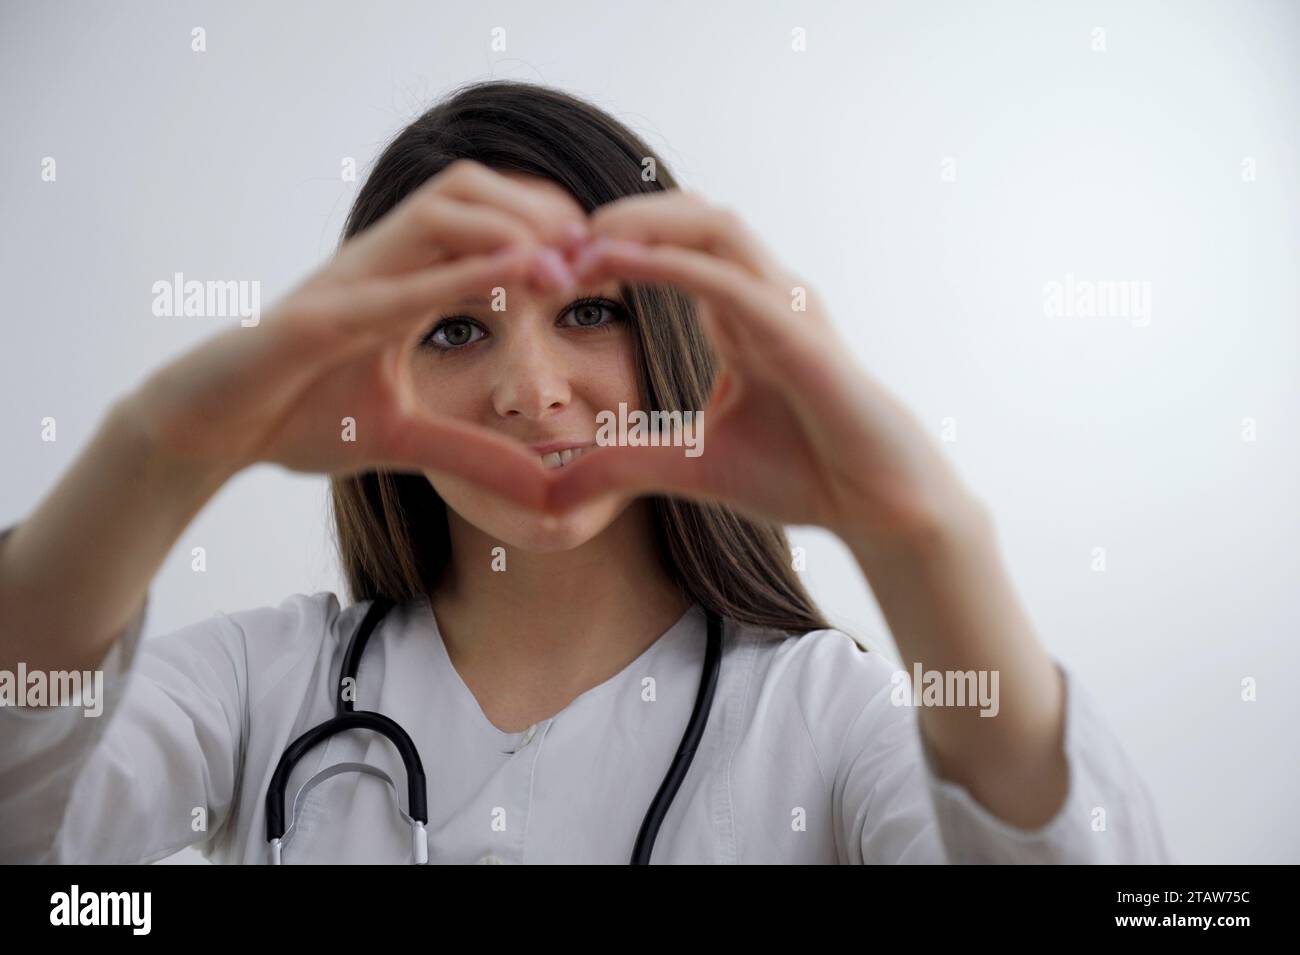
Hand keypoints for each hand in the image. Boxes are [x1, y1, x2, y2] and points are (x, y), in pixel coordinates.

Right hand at [125, 161, 587, 511]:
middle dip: (535, 209)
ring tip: (563, 263)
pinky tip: (510, 278)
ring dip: (506, 227)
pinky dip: (454, 277)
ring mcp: (345, 284)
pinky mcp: (312, 321)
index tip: (597, 263)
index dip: (541, 229)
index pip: (480, 223)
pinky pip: (391, 288)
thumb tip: (547, 493)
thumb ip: (474, 456)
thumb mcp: (405, 441)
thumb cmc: (296, 417)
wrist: (206, 432)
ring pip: (434, 214)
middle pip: (465, 189)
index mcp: (400, 281)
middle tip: (592, 252)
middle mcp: (377, 266)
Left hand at [551, 190, 982, 551]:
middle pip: (690, 216)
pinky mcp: (800, 335)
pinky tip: (616, 264)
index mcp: (742, 313)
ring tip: (580, 246)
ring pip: (714, 226)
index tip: (551, 270)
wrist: (878, 508)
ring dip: (643, 225)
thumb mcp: (690, 467)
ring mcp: (787, 307)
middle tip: (553, 246)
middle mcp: (765, 295)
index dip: (613, 245)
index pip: (675, 246)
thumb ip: (624, 464)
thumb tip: (552, 489)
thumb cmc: (803, 475)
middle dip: (620, 218)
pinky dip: (670, 264)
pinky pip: (730, 279)